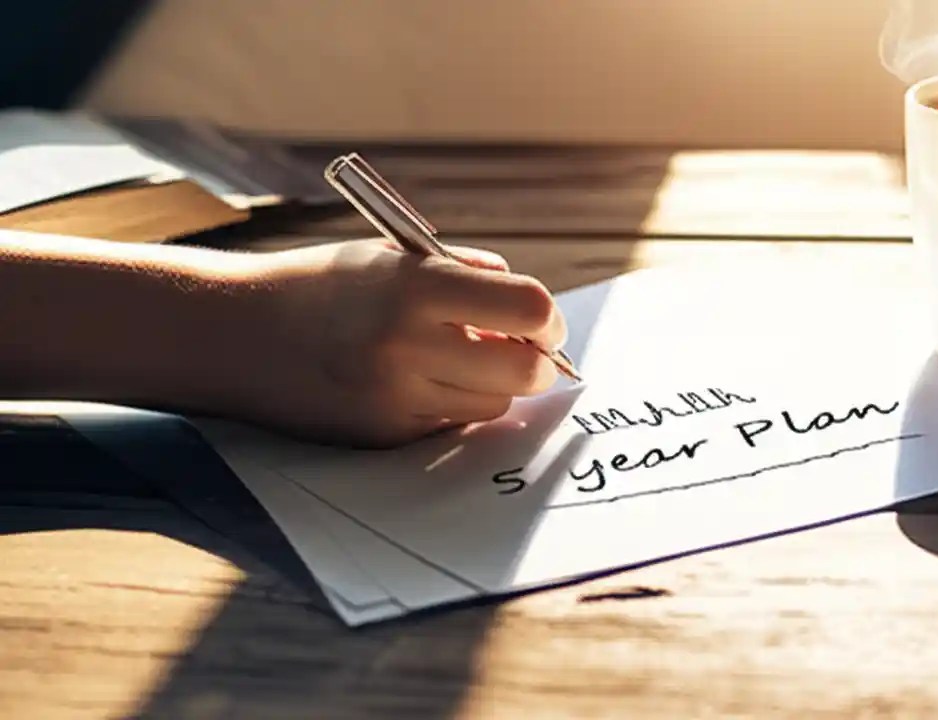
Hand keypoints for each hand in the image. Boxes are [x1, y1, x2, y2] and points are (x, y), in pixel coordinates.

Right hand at [213, 238, 566, 446]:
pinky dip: (452, 403)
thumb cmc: (323, 284)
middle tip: (521, 348)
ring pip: (493, 405)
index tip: (543, 321)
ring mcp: (395, 398)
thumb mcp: (395, 256)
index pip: (528, 309)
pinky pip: (451, 424)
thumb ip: (470, 275)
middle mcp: (409, 346)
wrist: (233, 333)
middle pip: (524, 372)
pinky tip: (418, 379)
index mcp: (416, 288)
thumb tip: (534, 312)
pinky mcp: (384, 434)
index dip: (548, 319)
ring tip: (455, 357)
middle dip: (535, 362)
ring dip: (493, 384)